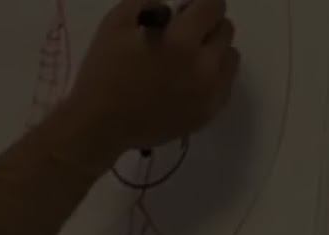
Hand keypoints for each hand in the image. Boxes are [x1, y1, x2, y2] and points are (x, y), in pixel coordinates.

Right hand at [65, 0, 240, 153]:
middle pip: (225, 30)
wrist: (98, 128)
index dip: (197, 3)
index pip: (213, 5)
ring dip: (212, 52)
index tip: (180, 13)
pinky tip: (187, 83)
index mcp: (181, 42)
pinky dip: (211, 78)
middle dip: (205, 26)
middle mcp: (203, 67)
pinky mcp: (206, 115)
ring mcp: (208, 94)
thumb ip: (145, 3)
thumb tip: (167, 9)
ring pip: (230, 57)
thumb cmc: (101, 75)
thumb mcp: (113, 24)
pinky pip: (224, 86)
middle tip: (179, 38)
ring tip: (186, 62)